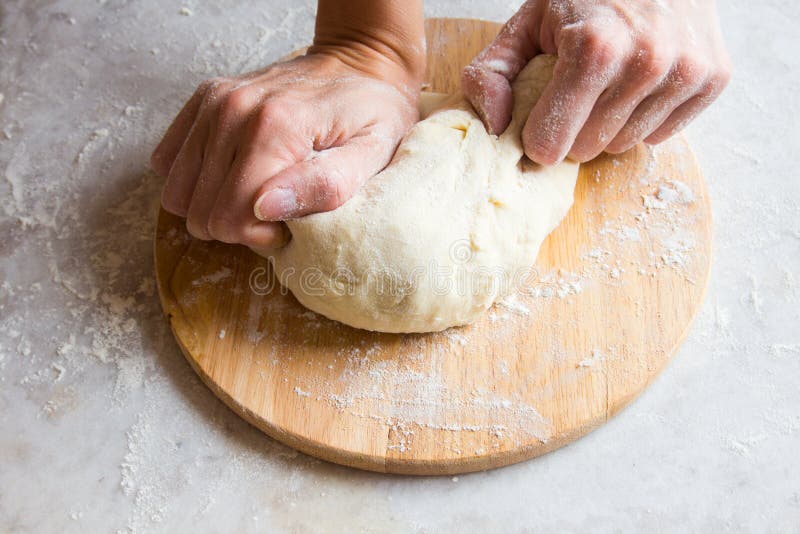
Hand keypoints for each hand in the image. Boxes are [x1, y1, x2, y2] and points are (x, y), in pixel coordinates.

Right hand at [151, 51, 419, 250]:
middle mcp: (234, 110)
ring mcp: (214, 102)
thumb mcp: (370, 155)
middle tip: (276, 212)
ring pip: (178, 194)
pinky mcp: (204, 100)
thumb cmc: (372, 115)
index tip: (289, 225)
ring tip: (257, 193)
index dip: (259, 236)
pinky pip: (168, 163)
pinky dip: (197, 180)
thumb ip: (326, 186)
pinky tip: (234, 173)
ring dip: (215, 205)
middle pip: (201, 211)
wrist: (359, 62)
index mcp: (276, 128)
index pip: (230, 216)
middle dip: (237, 225)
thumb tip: (265, 208)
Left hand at [462, 0, 731, 163]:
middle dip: (573, 128)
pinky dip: (644, 118)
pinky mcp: (714, 77)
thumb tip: (495, 126)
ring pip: (625, 145)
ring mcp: (686, 70)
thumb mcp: (526, 23)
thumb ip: (491, 73)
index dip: (537, 134)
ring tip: (608, 81)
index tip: (538, 116)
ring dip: (608, 124)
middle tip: (575, 90)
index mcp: (593, 48)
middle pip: (586, 149)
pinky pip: (661, 135)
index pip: (550, 144)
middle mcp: (646, 61)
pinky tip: (639, 83)